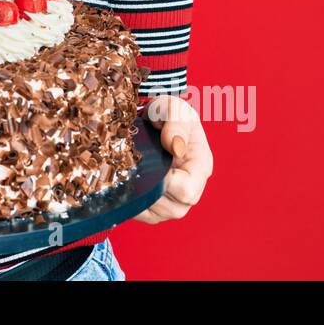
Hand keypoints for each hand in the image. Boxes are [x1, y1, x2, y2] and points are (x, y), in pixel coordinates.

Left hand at [131, 94, 212, 223]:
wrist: (154, 120)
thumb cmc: (167, 113)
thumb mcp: (172, 109)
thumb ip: (175, 124)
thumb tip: (175, 147)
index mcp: (201, 165)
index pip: (187, 189)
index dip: (166, 182)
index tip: (148, 164)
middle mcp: (192, 187)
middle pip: (175, 208)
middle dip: (150, 192)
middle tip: (132, 170)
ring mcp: (175, 199)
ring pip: (159, 215)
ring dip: (140, 200)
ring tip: (127, 176)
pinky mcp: (158, 205)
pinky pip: (145, 215)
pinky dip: (131, 205)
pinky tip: (123, 186)